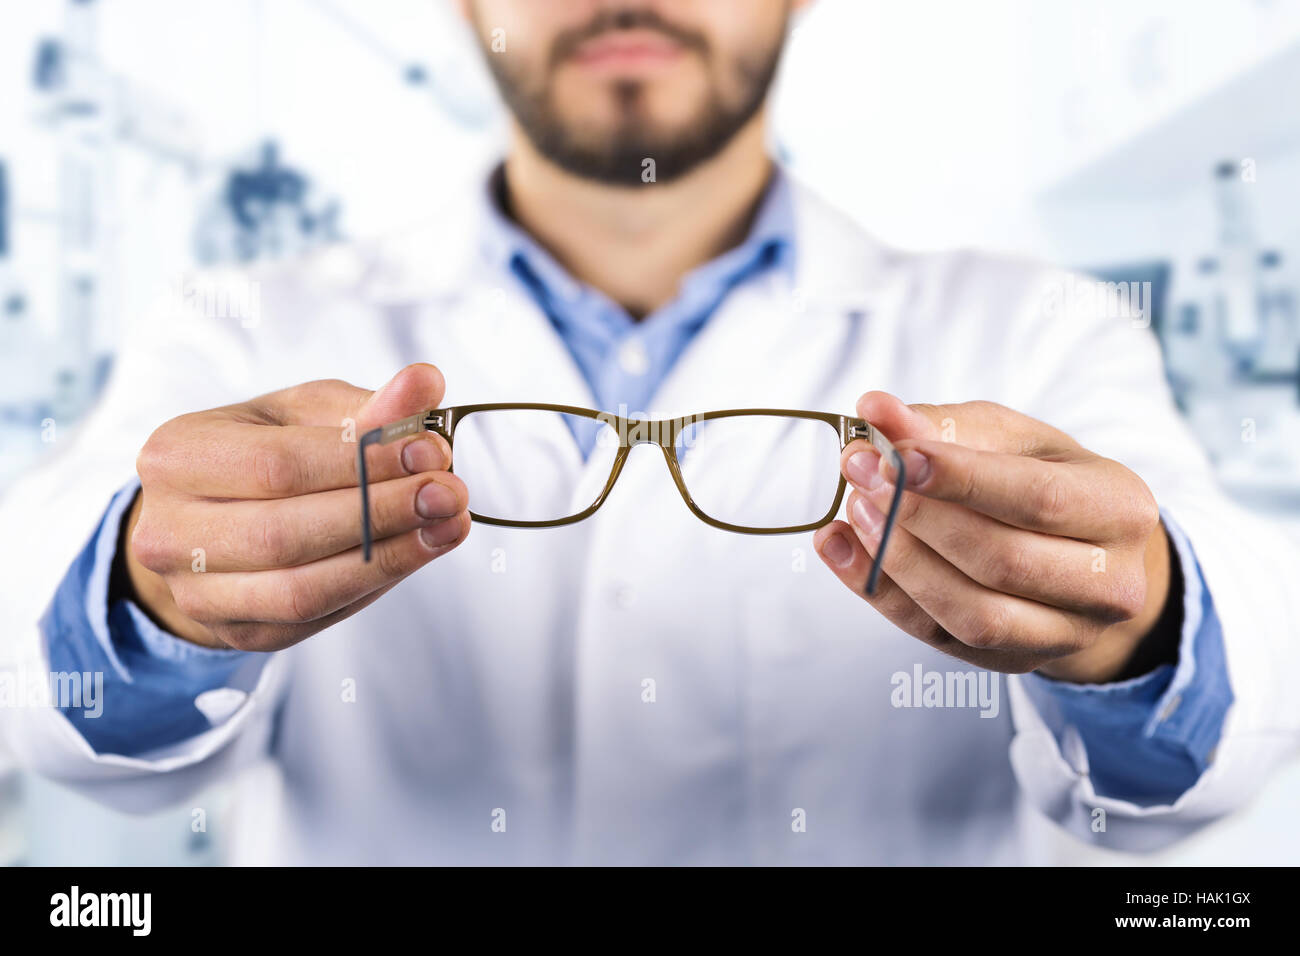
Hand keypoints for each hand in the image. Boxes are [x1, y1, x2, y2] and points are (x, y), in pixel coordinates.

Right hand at [123, 363, 469, 650]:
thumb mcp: (303, 414)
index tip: (431, 451)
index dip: (360, 462)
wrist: (209, 523)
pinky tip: (419, 551)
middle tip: (450, 492)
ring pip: (301, 590)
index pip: (278, 466)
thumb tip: (426, 383)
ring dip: (388, 557)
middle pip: (286, 533)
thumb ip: (365, 404)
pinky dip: (375, 585)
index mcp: (177, 456)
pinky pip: (315, 618)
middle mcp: (170, 532)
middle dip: (380, 513)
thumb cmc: (261, 453)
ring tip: (449, 525)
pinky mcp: (238, 632)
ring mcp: (197, 594)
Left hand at [814, 393, 1172, 679]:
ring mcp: (1066, 635)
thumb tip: (875, 408)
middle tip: (860, 471)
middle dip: (918, 516)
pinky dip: (882, 593)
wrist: (1081, 553)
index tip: (893, 452)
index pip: (1037, 499)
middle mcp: (1109, 584)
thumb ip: (944, 423)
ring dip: (899, 561)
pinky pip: (939, 636)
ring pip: (972, 614)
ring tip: (854, 510)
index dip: (961, 478)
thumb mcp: (1009, 438)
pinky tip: (842, 549)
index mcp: (1121, 510)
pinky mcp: (1014, 662)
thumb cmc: (1042, 479)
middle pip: (1002, 561)